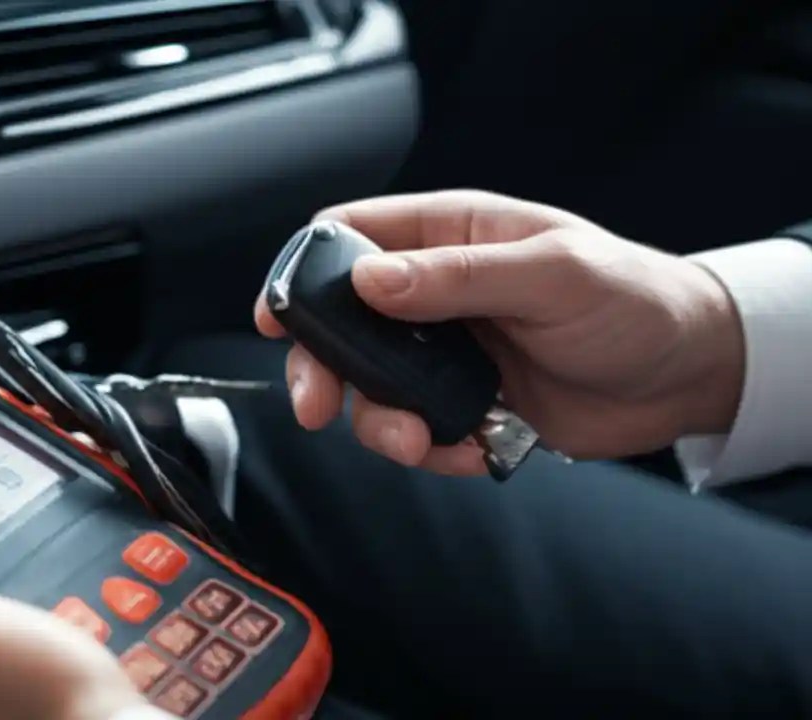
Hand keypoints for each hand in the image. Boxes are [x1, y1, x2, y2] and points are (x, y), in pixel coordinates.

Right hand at [255, 190, 744, 474]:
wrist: (688, 374)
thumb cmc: (633, 300)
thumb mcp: (552, 274)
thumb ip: (458, 275)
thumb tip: (368, 279)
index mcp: (448, 235)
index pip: (348, 238)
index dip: (302, 273)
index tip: (277, 317)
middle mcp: (435, 292)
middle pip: (342, 324)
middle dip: (322, 368)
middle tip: (317, 406)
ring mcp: (446, 350)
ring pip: (373, 387)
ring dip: (378, 422)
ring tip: (418, 441)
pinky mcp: (465, 403)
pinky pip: (420, 430)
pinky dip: (433, 450)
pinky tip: (474, 451)